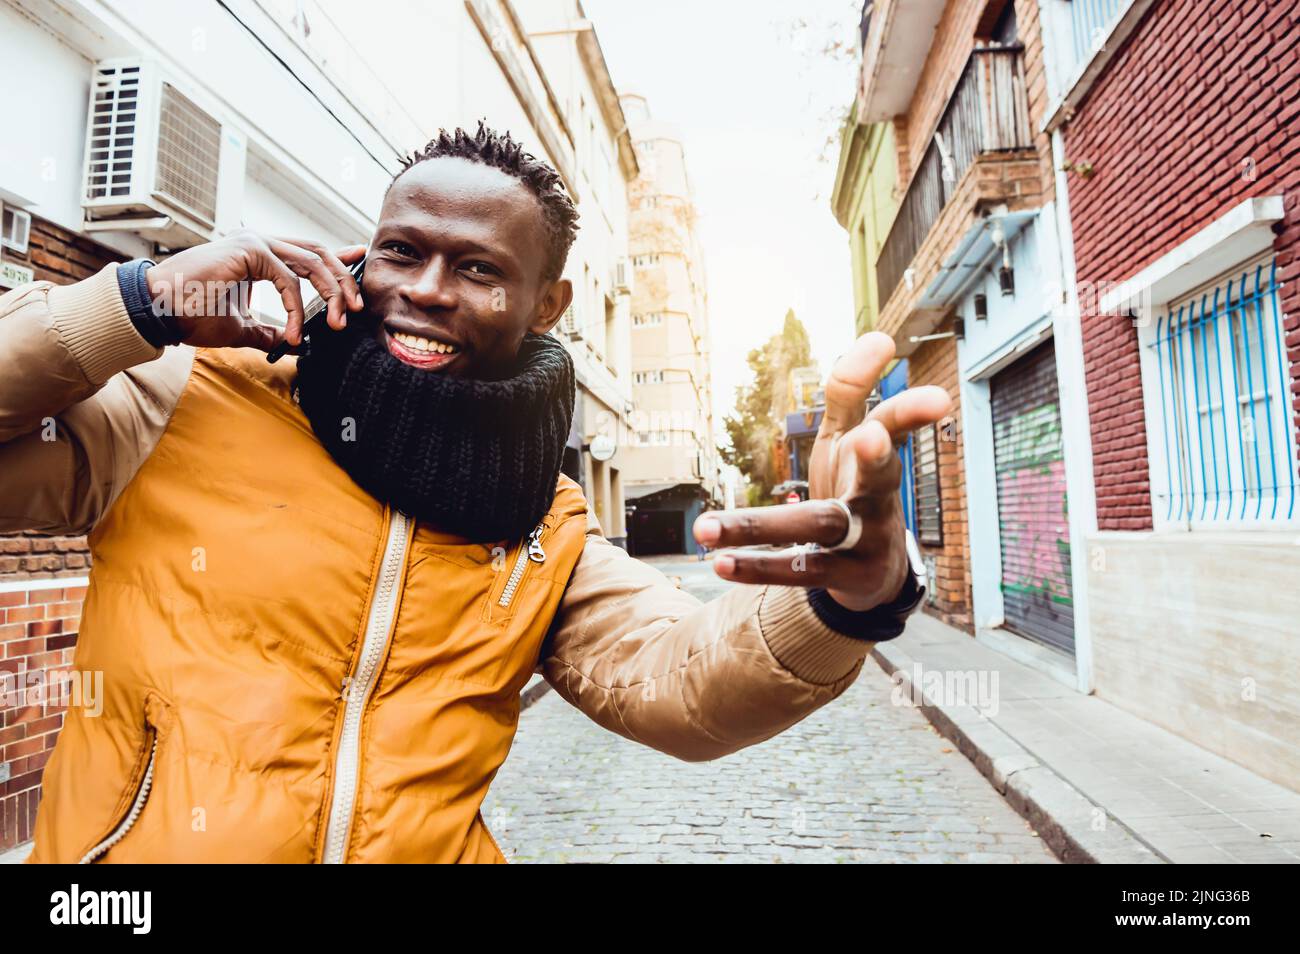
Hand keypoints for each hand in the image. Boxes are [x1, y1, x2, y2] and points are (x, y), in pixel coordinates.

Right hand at [145, 230, 366, 350]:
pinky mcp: (249, 250)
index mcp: (259, 255)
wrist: (159, 312)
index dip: (338, 256)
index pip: (308, 252)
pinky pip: (288, 280)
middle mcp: (259, 242)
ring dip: (331, 293)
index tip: (360, 258)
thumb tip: (291, 346)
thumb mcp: (241, 327)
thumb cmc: (192, 316)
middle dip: (343, 279)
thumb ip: (268, 331)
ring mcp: (254, 242)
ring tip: (336, 322)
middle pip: (318, 252)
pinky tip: (292, 334)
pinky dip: (296, 309)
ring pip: (312, 261)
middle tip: (356, 308)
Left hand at [693, 332, 950, 610]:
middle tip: (868, 438)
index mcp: (878, 459)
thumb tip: (879, 337)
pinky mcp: (846, 577)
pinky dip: (757, 567)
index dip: (904, 403)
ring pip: (817, 526)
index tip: (914, 373)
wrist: (876, 575)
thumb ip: (850, 392)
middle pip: (880, 475)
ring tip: (706, 528)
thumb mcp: (851, 440)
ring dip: (759, 526)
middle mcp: (880, 498)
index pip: (892, 422)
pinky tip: (718, 563)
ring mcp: (867, 541)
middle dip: (875, 455)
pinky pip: (800, 571)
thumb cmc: (856, 490)